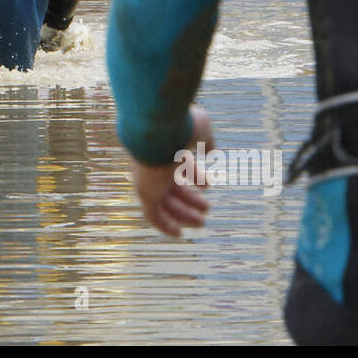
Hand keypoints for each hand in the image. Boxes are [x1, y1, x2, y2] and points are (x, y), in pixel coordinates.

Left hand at [131, 105, 215, 236]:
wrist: (159, 126)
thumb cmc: (182, 124)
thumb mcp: (201, 129)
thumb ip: (206, 140)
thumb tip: (211, 152)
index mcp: (167, 148)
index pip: (180, 167)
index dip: (195, 176)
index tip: (208, 185)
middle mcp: (156, 165)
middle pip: (172, 187)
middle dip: (190, 200)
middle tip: (206, 211)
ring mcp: (149, 178)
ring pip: (165, 203)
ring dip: (183, 215)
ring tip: (202, 223)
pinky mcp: (145, 192)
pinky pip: (152, 215)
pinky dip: (164, 225)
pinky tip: (179, 234)